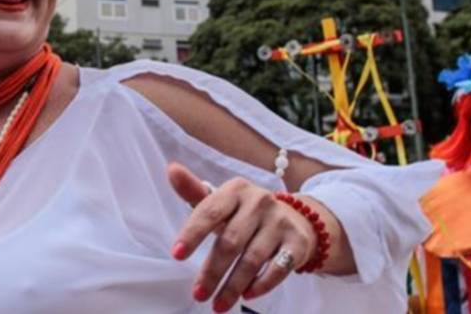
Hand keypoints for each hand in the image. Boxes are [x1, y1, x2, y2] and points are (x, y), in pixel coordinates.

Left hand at [167, 162, 316, 311]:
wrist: (292, 217)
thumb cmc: (244, 212)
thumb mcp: (220, 201)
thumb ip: (194, 191)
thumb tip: (172, 170)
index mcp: (235, 190)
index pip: (210, 212)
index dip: (192, 234)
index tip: (176, 255)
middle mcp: (259, 202)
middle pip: (230, 242)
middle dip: (212, 271)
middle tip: (198, 294)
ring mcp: (280, 221)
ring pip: (252, 259)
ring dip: (233, 286)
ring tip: (218, 305)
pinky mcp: (297, 242)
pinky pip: (278, 268)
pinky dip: (262, 284)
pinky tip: (247, 295)